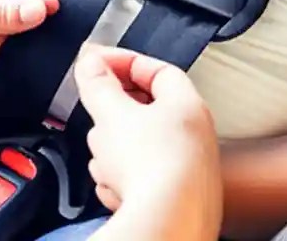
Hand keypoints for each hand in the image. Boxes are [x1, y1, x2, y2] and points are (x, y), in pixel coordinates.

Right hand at [75, 46, 222, 236]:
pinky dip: (124, 181)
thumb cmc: (153, 168)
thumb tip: (91, 63)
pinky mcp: (177, 200)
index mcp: (188, 106)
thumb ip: (98, 83)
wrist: (167, 224)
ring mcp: (189, 171)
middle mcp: (195, 137)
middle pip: (145, 111)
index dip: (124, 62)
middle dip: (113, 116)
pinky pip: (142, 180)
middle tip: (96, 115)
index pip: (157, 68)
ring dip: (114, 153)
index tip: (97, 64)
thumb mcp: (112, 113)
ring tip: (106, 161)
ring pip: (139, 149)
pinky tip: (117, 188)